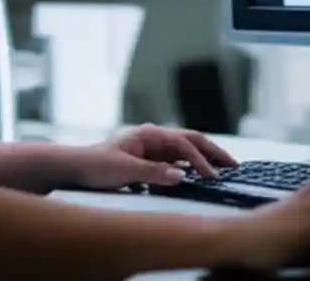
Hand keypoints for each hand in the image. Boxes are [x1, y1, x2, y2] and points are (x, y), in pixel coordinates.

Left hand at [71, 124, 238, 189]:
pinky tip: (199, 175)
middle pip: (190, 141)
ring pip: (185, 151)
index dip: (200, 159)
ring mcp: (152, 148)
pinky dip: (190, 167)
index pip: (183, 144)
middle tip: (233, 164)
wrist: (75, 168)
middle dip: (212, 152)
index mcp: (149, 134)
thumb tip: (181, 176)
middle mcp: (153, 138)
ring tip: (223, 168)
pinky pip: (175, 161)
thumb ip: (154, 173)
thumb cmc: (96, 166)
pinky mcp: (149, 160)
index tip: (212, 175)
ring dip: (204, 158)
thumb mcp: (125, 170)